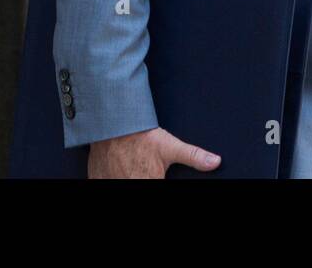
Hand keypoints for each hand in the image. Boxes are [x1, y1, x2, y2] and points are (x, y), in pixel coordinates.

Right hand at [87, 126, 219, 178]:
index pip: (156, 187)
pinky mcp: (96, 179)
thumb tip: (215, 161)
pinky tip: (115, 169)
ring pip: (121, 184)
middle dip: (142, 177)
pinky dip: (109, 178)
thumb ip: (194, 156)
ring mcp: (110, 183)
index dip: (156, 179)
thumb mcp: (170, 145)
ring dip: (126, 177)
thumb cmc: (142, 135)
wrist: (112, 123)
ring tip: (130, 167)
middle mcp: (130, 184)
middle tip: (141, 167)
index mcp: (150, 182)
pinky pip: (103, 183)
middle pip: (139, 184)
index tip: (156, 175)